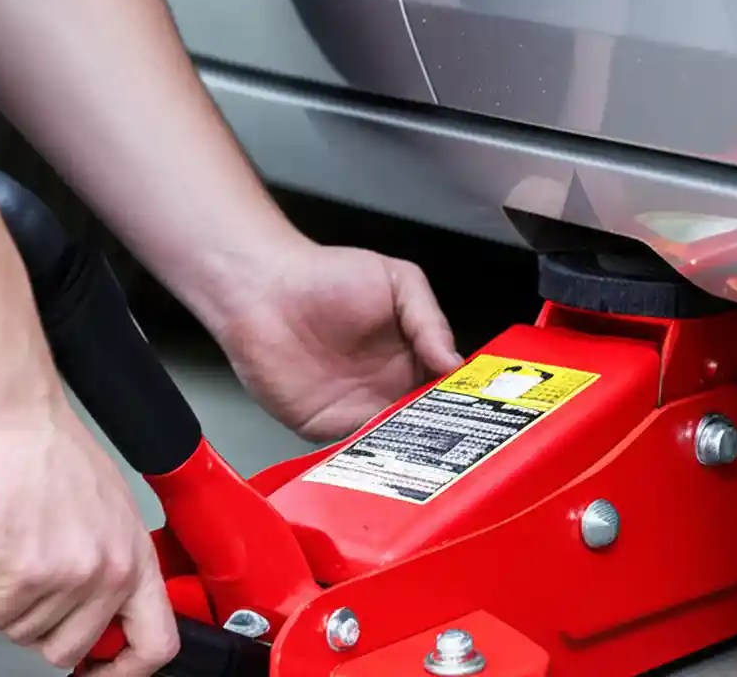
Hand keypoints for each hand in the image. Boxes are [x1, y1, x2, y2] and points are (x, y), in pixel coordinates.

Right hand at [0, 398, 177, 674]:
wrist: (11, 414)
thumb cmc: (49, 449)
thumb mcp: (106, 509)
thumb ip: (106, 557)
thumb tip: (93, 602)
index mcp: (136, 555)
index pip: (157, 642)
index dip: (125, 670)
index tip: (96, 671)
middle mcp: (113, 570)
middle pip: (71, 648)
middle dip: (32, 627)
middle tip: (14, 586)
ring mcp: (71, 575)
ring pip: (19, 631)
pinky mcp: (25, 573)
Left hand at [215, 244, 462, 441]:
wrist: (263, 289)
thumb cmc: (324, 276)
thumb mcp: (398, 281)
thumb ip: (430, 321)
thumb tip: (454, 362)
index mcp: (411, 356)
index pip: (448, 390)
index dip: (461, 401)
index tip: (473, 410)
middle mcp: (388, 389)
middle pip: (427, 424)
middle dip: (441, 435)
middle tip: (456, 441)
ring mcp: (358, 411)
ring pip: (396, 444)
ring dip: (410, 452)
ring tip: (425, 456)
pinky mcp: (325, 428)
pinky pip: (355, 453)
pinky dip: (371, 460)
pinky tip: (384, 457)